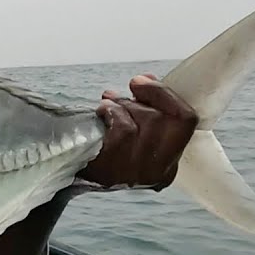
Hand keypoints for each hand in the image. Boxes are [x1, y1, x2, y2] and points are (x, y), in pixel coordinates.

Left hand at [78, 74, 197, 191]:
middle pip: (170, 119)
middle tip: (131, 87)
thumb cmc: (102, 150)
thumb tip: (147, 80)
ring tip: (109, 104)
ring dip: (126, 104)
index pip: (186, 121)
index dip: (167, 95)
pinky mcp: (113, 169)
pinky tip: (101, 113)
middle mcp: (157, 170)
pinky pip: (124, 128)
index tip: (145, 82)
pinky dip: (112, 112)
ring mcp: (136, 172)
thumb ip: (145, 110)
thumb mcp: (131, 133)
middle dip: (149, 94)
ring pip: (147, 120)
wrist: (67, 174)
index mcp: (168, 164)